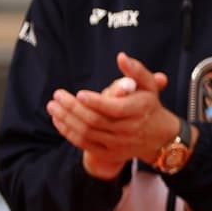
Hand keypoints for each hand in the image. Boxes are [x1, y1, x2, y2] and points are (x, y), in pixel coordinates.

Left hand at [46, 52, 176, 178]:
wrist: (158, 136)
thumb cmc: (148, 105)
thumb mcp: (149, 85)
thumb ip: (135, 70)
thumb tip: (121, 57)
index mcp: (139, 111)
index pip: (115, 109)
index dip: (96, 102)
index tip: (79, 93)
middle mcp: (129, 130)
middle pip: (96, 121)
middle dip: (74, 108)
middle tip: (57, 96)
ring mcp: (118, 144)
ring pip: (87, 133)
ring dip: (67, 119)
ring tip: (53, 106)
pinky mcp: (109, 153)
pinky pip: (84, 144)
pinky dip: (68, 132)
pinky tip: (58, 120)